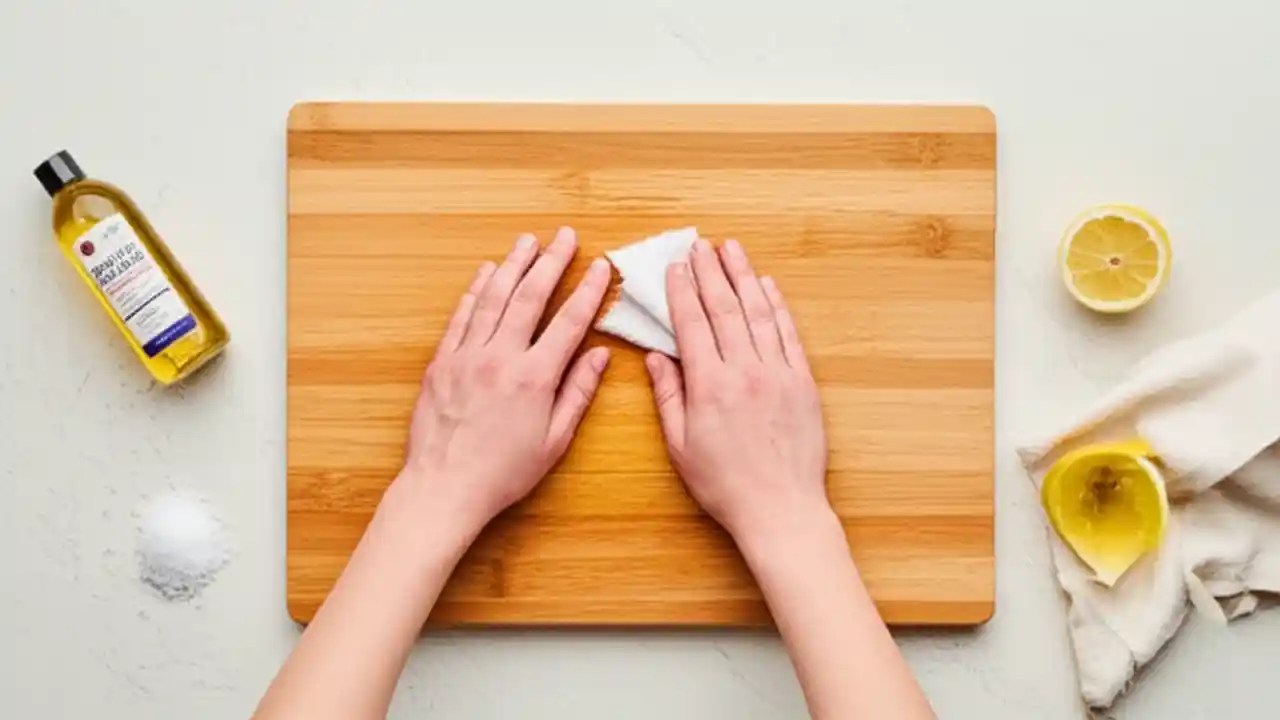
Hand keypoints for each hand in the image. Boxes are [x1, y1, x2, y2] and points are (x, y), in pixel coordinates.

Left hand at [398, 227, 611, 530]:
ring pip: (493, 298)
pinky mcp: (441, 363)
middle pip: (530, 297)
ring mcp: (467, 356)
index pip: (568, 322)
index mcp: (534, 378)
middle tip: (565, 236)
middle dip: (551, 261)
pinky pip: (461, 317)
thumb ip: (577, 393)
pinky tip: (487, 272)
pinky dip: (475, 291)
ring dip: (513, 265)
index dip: (588, 291)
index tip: (601, 266)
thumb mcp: (554, 441)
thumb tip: (600, 356)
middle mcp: (500, 358)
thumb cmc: (503, 473)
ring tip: (528, 241)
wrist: (444, 488)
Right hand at [645, 238, 830, 544]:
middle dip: (710, 272)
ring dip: (743, 276)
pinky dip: (778, 306)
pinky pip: (788, 334)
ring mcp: (778, 374)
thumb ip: (668, 396)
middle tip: (700, 245)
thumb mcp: (681, 446)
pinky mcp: (803, 383)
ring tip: (732, 250)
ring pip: (758, 312)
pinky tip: (767, 286)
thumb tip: (656, 358)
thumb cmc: (725, 485)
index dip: (681, 291)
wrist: (780, 509)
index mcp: (709, 386)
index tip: (675, 267)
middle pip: (725, 308)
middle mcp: (745, 371)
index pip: (692, 324)